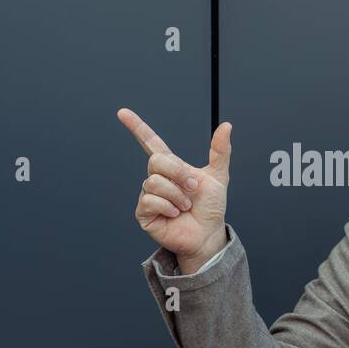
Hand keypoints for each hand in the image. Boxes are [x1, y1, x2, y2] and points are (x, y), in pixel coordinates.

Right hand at [118, 108, 231, 268]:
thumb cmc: (210, 208)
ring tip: (185, 206)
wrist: (208, 234)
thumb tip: (226, 125)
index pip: (150, 142)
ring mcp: (149, 195)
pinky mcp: (143, 212)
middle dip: (178, 173)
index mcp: (172, 167)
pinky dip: (167, 207)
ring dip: (176, 195)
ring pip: (154, 182)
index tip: (123, 113)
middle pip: (156, 161)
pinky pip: (150, 200)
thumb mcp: (218, 177)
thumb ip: (220, 151)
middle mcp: (157, 178)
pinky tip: (174, 214)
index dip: (137, 127)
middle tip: (192, 188)